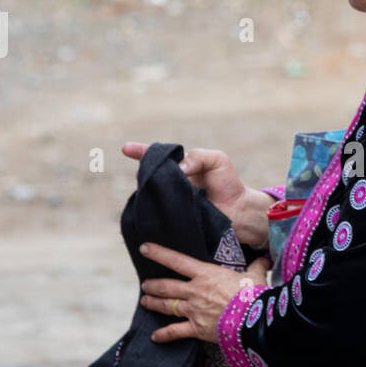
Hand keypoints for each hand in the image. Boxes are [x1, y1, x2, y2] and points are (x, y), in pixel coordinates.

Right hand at [122, 143, 271, 246]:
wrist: (239, 212)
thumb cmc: (229, 183)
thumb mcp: (217, 160)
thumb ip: (197, 156)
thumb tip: (179, 168)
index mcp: (180, 166)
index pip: (156, 156)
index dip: (140, 152)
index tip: (126, 148)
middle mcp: (171, 183)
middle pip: (150, 174)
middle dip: (145, 171)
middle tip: (150, 173)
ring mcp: (171, 201)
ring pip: (151, 194)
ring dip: (150, 190)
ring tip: (156, 190)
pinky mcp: (173, 218)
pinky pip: (159, 213)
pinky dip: (155, 210)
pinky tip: (152, 209)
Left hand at [137, 242, 265, 343]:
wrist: (254, 319)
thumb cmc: (254, 295)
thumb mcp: (255, 276)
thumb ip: (257, 266)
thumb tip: (266, 259)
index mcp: (206, 274)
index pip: (177, 260)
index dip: (159, 253)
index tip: (144, 249)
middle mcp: (195, 290)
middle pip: (166, 286)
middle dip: (153, 285)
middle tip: (145, 284)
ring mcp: (194, 310)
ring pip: (167, 305)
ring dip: (153, 303)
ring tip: (145, 301)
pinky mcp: (196, 328)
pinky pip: (175, 331)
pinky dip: (163, 335)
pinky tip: (154, 337)